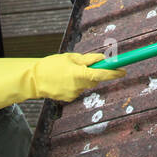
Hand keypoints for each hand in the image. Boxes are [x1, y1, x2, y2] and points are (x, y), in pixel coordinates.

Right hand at [0, 53, 124, 110]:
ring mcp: (74, 94)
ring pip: (85, 84)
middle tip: (83, 65)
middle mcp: (79, 86)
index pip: (102, 74)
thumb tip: (102, 58)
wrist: (33, 79)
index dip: (114, 73)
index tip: (123, 71)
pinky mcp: (69, 99)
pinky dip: (75, 84)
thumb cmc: (52, 65)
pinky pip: (78, 89)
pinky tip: (63, 81)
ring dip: (82, 78)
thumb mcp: (70, 58)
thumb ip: (88, 60)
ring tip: (66, 72)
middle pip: (94, 79)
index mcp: (79, 73)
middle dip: (93, 72)